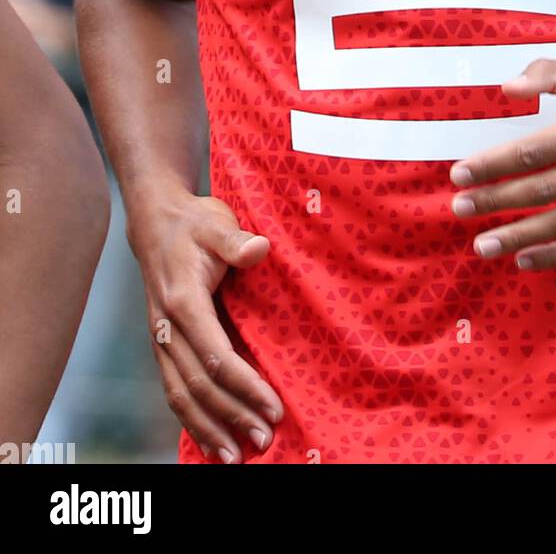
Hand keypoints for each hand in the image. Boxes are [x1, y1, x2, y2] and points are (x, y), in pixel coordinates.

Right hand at [128, 186, 283, 462]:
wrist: (155, 222)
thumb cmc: (193, 223)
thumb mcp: (216, 223)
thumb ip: (236, 240)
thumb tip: (259, 248)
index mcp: (183, 302)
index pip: (216, 356)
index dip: (245, 386)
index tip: (274, 406)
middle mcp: (167, 328)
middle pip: (199, 386)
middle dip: (232, 416)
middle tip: (265, 439)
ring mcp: (161, 340)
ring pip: (181, 396)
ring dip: (208, 429)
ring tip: (235, 458)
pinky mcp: (163, 346)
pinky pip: (173, 390)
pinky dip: (190, 420)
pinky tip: (208, 441)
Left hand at [449, 59, 555, 270]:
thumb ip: (548, 75)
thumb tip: (507, 88)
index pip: (535, 149)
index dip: (495, 163)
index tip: (460, 173)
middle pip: (544, 188)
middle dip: (496, 200)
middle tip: (459, 207)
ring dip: (518, 235)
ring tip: (481, 244)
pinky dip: (555, 256)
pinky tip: (522, 259)